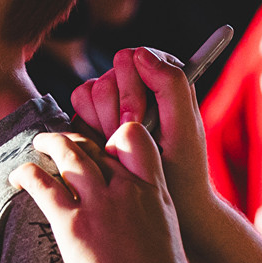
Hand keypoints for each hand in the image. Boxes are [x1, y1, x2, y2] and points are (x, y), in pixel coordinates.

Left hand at [13, 121, 199, 262]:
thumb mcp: (168, 228)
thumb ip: (151, 208)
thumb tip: (139, 213)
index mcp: (152, 187)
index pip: (133, 137)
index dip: (113, 137)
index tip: (101, 148)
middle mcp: (126, 188)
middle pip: (95, 145)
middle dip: (74, 139)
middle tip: (59, 143)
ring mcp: (100, 204)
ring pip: (69, 153)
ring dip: (50, 143)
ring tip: (38, 144)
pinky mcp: (74, 225)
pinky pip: (43, 185)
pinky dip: (27, 174)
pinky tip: (18, 177)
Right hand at [71, 48, 214, 217]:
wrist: (171, 209)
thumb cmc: (184, 171)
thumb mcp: (184, 129)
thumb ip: (171, 85)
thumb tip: (141, 53)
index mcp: (166, 81)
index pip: (136, 57)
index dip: (133, 87)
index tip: (139, 121)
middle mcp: (140, 87)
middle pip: (109, 74)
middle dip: (116, 109)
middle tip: (129, 138)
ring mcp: (116, 104)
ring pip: (90, 90)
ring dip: (103, 121)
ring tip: (120, 147)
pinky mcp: (96, 121)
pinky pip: (77, 110)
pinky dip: (88, 130)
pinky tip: (106, 150)